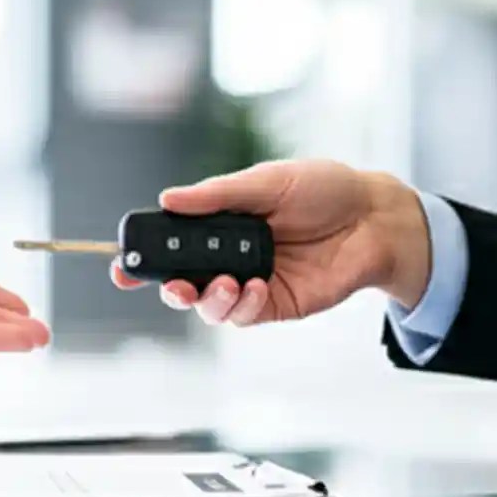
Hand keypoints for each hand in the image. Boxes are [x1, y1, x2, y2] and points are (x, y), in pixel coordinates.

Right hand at [109, 160, 431, 325]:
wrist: (374, 217)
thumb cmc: (325, 190)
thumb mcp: (267, 181)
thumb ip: (217, 195)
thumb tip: (169, 198)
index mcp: (222, 223)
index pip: (174, 243)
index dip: (145, 258)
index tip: (122, 267)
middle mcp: (231, 256)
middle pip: (184, 281)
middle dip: (168, 288)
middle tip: (171, 284)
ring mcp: (252, 282)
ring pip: (210, 306)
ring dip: (207, 299)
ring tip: (223, 282)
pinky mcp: (277, 304)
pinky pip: (245, 315)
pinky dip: (240, 305)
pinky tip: (253, 287)